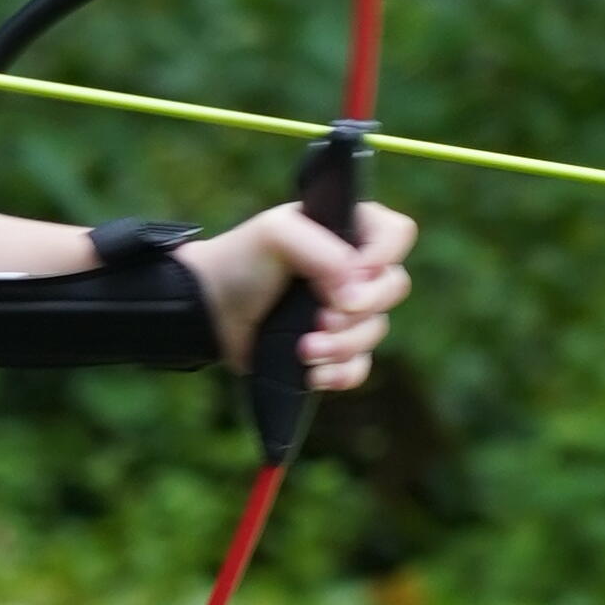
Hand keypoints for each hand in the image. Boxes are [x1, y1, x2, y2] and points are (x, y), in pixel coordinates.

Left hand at [186, 191, 417, 390]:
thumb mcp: (275, 235)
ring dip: (341, 345)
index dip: (384, 256)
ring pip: (376, 331)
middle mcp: (354, 270)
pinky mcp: (333, 348)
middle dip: (360, 308)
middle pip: (394, 287)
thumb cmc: (239, 261)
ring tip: (302, 347)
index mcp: (346, 230)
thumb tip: (354, 291)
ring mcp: (345, 312)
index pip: (396, 235)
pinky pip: (360, 367)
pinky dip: (340, 373)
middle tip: (323, 316)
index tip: (355, 272)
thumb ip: (322, 251)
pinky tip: (312, 372)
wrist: (208, 310)